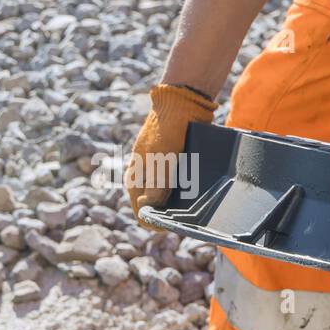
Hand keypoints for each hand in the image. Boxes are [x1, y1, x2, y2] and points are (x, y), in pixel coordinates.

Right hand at [125, 83, 216, 226]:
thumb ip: (156, 182)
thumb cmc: (170, 128)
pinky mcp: (168, 159)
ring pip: (160, 192)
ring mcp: (155, 165)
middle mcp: (142, 172)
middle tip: (183, 220)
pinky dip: (179, 189)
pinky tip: (193, 191)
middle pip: (149, 202)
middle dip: (163, 214)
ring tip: (189, 209)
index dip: (151, 221)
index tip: (169, 228)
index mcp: (135, 174)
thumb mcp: (164, 157)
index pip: (138, 208)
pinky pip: (170, 180)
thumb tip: (147, 209)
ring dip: (172, 202)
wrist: (181, 101)